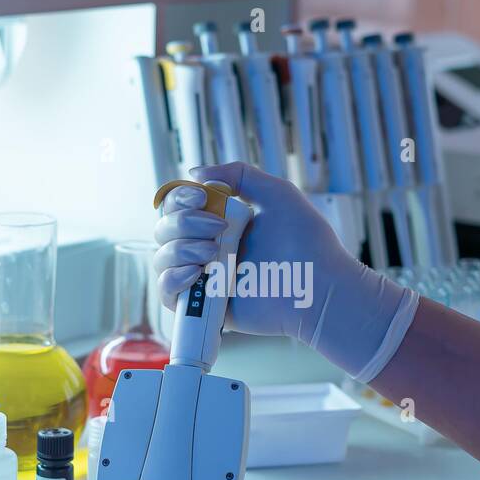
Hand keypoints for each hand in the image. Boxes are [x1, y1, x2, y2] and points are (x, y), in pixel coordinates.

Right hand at [153, 162, 417, 380]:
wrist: (318, 285)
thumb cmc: (306, 241)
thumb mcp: (277, 192)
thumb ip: (239, 174)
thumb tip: (195, 171)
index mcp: (220, 222)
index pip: (178, 206)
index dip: (180, 198)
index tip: (201, 197)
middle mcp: (208, 248)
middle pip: (164, 230)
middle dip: (183, 223)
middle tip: (219, 228)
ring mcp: (206, 278)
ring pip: (161, 259)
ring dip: (180, 249)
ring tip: (214, 253)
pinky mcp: (207, 307)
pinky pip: (167, 294)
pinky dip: (172, 280)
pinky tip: (196, 273)